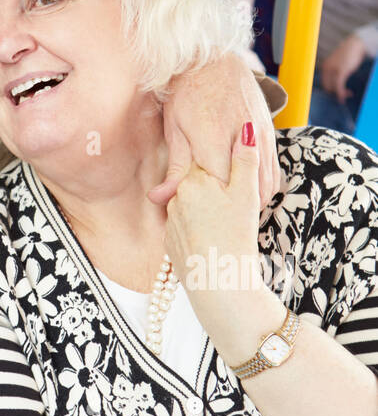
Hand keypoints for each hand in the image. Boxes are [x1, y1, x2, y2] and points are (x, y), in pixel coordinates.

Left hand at [148, 53, 280, 208]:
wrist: (212, 58)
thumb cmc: (186, 93)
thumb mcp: (174, 130)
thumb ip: (174, 170)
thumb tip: (158, 200)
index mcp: (214, 140)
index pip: (221, 190)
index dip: (212, 205)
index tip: (201, 210)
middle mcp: (243, 138)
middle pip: (248, 192)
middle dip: (232, 206)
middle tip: (216, 212)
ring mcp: (261, 134)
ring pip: (265, 184)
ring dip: (251, 198)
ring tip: (230, 203)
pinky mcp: (270, 131)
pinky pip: (273, 170)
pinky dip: (261, 184)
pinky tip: (244, 187)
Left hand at [164, 124, 261, 300]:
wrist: (219, 285)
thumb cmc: (235, 237)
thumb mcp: (246, 195)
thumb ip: (244, 161)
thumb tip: (244, 130)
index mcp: (195, 179)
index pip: (207, 159)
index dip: (223, 169)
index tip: (234, 185)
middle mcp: (177, 195)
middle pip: (198, 183)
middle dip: (215, 191)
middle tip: (233, 213)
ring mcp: (171, 218)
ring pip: (191, 205)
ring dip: (206, 211)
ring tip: (225, 229)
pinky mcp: (169, 239)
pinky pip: (186, 227)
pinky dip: (199, 230)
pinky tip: (213, 241)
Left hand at [320, 34, 366, 101]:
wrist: (354, 44)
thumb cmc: (347, 54)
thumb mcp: (337, 63)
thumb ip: (334, 71)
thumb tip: (335, 84)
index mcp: (324, 67)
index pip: (324, 83)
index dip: (330, 91)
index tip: (338, 93)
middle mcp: (326, 68)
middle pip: (327, 87)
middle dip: (335, 94)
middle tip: (345, 95)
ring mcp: (333, 69)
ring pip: (332, 88)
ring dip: (340, 94)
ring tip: (349, 94)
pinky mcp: (341, 71)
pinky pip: (338, 86)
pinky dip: (341, 93)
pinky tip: (347, 95)